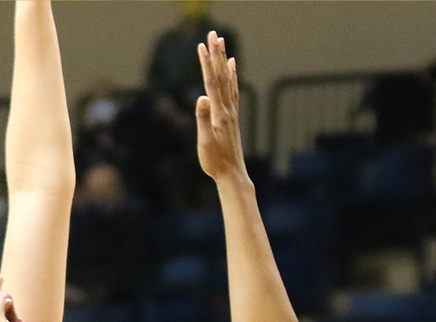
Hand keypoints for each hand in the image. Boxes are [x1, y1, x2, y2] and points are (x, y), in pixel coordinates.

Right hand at [194, 32, 247, 181]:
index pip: (211, 82)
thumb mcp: (205, 141)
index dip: (206, 63)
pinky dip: (233, 75)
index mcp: (219, 112)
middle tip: (214, 34)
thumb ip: (203, 118)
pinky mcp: (232, 116)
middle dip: (217, 54)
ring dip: (224, 60)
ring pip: (228, 80)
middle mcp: (227, 108)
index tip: (202, 45)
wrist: (232, 174)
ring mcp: (231, 111)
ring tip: (223, 43)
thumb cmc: (215, 161)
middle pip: (222, 76)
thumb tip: (202, 98)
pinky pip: (233, 90)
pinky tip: (233, 67)